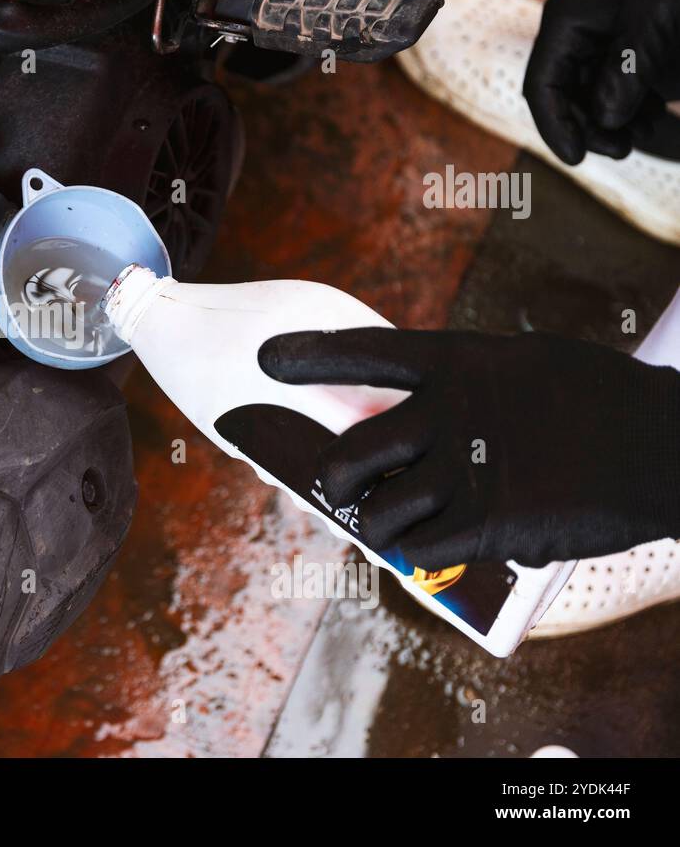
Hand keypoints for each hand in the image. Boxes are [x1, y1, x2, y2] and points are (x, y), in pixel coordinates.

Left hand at [258, 328, 679, 568]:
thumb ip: (464, 377)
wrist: (666, 448)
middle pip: (349, 454)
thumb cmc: (597, 403)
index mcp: (460, 363)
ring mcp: (468, 470)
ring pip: (377, 511)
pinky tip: (437, 543)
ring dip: (377, 523)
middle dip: (332, 479)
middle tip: (342, 488)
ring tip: (399, 522)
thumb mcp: (525, 365)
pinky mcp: (489, 523)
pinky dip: (418, 552)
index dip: (312, 356)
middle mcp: (452, 413)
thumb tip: (420, 392)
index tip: (264, 360)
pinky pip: (419, 549)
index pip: (366, 351)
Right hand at [524, 0, 679, 164]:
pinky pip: (615, 74)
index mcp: (564, 24)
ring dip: (613, 116)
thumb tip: (607, 121)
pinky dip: (631, 97)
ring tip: (644, 134)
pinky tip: (652, 112)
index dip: (556, 127)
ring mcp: (597, 32)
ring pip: (591, 88)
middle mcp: (573, 32)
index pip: (542, 87)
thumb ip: (626, 71)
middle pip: (564, 93)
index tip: (577, 159)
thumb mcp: (650, 17)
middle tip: (621, 149)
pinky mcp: (622, 32)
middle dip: (588, 126)